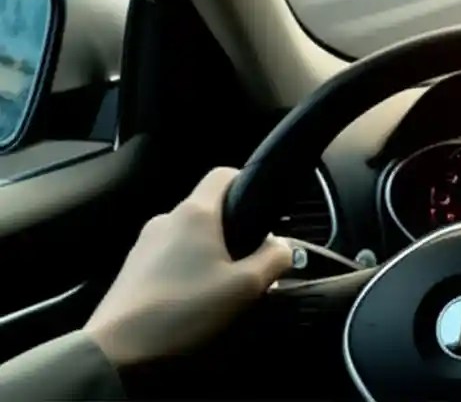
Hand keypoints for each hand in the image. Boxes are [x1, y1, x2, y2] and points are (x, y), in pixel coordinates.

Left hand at [84, 167, 292, 366]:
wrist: (116, 347)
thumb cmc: (184, 308)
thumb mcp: (245, 287)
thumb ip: (274, 259)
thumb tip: (282, 247)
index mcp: (195, 213)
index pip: (224, 174)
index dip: (247, 185)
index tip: (261, 215)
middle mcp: (167, 219)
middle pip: (210, 210)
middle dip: (233, 233)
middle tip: (248, 266)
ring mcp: (144, 243)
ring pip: (190, 236)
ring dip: (209, 254)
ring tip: (220, 289)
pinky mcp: (132, 267)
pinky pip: (170, 257)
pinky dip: (186, 270)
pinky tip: (191, 300)